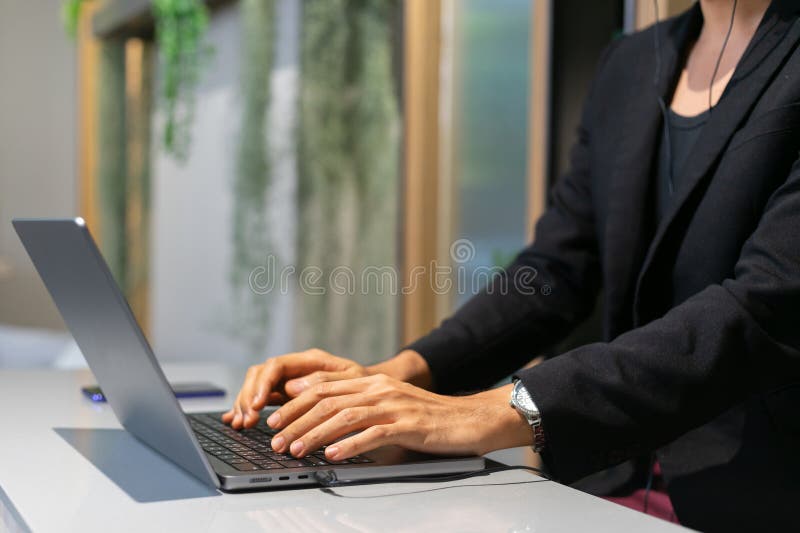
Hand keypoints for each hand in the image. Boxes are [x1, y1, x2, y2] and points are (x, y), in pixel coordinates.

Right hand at [222, 349, 368, 428]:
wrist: (375, 389)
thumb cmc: (366, 384)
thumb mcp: (352, 381)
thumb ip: (323, 382)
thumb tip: (291, 389)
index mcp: (310, 360)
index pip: (276, 366)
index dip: (263, 384)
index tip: (258, 405)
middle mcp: (295, 368)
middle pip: (259, 375)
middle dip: (249, 397)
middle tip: (247, 421)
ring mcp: (288, 381)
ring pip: (256, 386)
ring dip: (245, 404)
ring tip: (241, 424)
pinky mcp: (286, 396)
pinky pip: (261, 399)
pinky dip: (248, 409)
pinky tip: (235, 421)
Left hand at [265, 374, 532, 460]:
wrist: (469, 420)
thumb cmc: (429, 419)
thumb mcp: (391, 406)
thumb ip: (362, 409)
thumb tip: (327, 425)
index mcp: (373, 382)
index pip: (324, 387)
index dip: (295, 403)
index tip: (274, 420)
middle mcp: (379, 389)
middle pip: (328, 401)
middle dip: (296, 421)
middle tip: (275, 440)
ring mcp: (394, 406)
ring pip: (344, 416)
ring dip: (315, 434)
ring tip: (295, 450)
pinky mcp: (408, 425)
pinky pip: (373, 434)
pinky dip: (350, 445)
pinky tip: (333, 456)